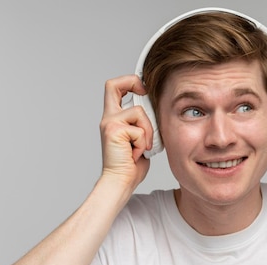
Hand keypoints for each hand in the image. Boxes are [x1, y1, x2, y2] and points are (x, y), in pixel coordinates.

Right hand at [99, 74, 153, 189]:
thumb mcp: (141, 138)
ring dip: (148, 131)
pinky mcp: (114, 131)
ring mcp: (110, 123)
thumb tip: (158, 112)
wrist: (121, 181)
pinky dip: (144, 143)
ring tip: (142, 146)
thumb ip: (144, 124)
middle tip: (146, 92)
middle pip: (113, 85)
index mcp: (114, 118)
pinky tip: (137, 153)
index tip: (143, 88)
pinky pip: (139, 129)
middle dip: (133, 82)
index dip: (129, 81)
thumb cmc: (132, 164)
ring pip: (139, 112)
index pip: (115, 89)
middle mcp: (108, 118)